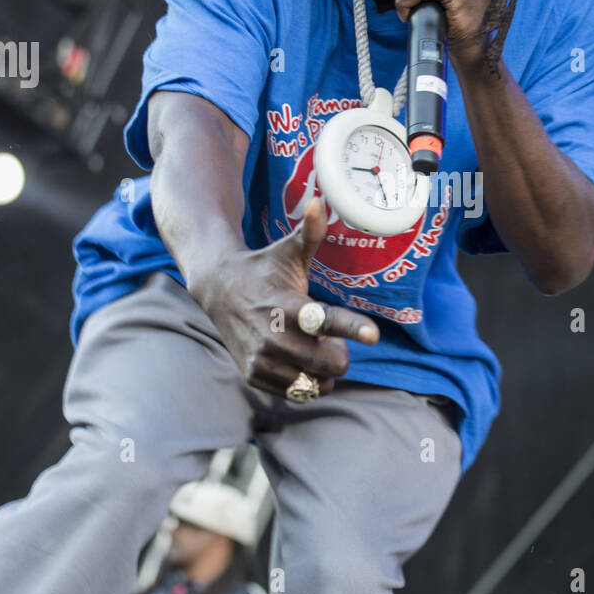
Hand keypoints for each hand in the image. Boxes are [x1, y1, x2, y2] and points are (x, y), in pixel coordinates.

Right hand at [200, 197, 379, 397]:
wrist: (218, 290)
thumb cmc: (264, 269)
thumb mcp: (287, 252)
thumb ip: (309, 232)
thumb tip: (320, 200)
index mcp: (288, 306)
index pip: (325, 320)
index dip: (352, 328)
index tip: (375, 335)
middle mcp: (274, 338)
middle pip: (333, 363)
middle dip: (340, 353)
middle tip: (327, 336)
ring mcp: (263, 361)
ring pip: (318, 384)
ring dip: (322, 370)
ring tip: (308, 346)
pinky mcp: (255, 377)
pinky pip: (300, 393)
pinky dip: (306, 381)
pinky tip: (295, 359)